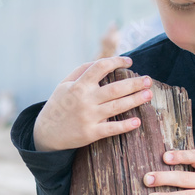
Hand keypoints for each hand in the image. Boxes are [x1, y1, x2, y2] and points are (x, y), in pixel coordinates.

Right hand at [33, 56, 152, 151]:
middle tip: (148, 80)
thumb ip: (81, 71)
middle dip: (134, 83)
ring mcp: (88, 117)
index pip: (100, 67)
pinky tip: (137, 121)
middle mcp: (85, 100)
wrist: (46, 133)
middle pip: (115, 89)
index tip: (129, 61)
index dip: (116, 61)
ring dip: (135, 100)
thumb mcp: (64, 84)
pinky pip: (111, 129)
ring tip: (148, 94)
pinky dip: (125, 126)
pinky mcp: (90, 133)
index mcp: (78, 85)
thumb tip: (104, 62)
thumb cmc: (58, 105)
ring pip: (117, 107)